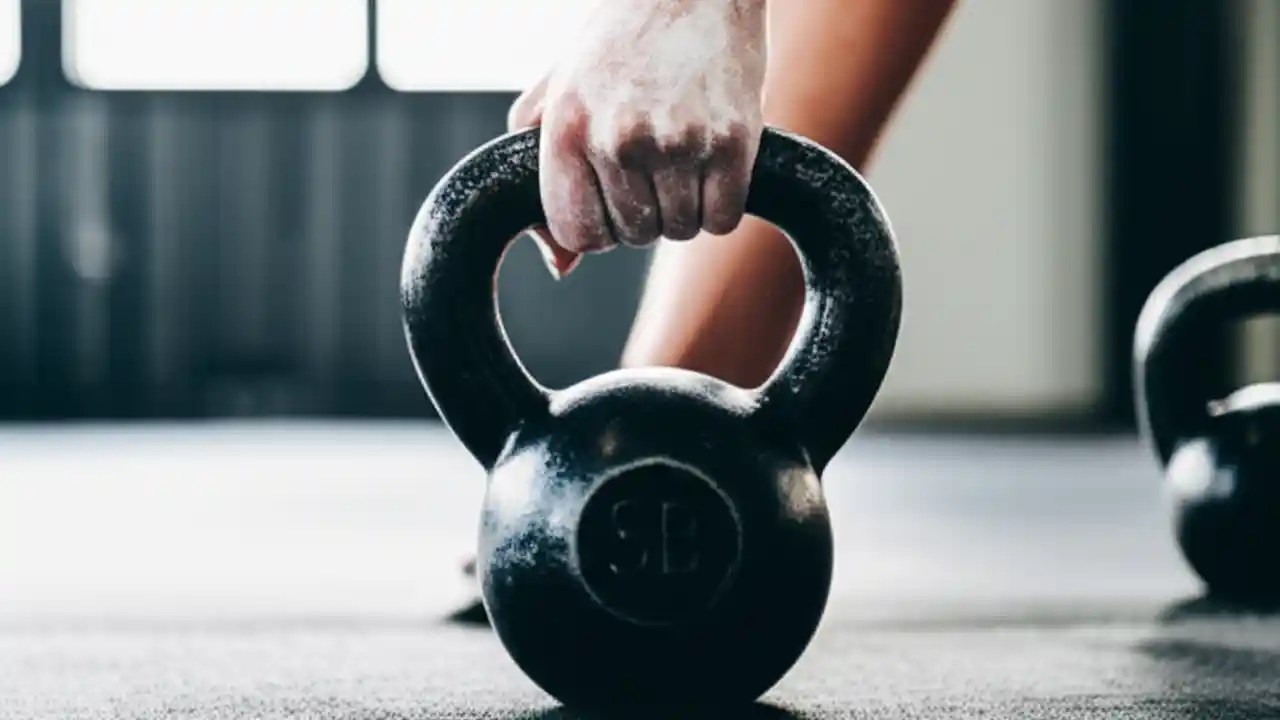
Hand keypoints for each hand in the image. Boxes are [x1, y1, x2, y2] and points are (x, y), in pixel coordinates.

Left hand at [508, 0, 766, 277]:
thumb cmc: (618, 44)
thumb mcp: (559, 94)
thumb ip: (540, 176)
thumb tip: (559, 265)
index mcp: (567, 128)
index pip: (576, 234)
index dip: (597, 226)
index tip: (611, 198)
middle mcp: (618, 138)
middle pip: (633, 236)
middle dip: (644, 212)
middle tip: (654, 165)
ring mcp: (677, 142)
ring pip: (679, 231)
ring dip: (684, 209)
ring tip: (682, 157)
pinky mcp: (732, 142)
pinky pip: (722, 221)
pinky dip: (721, 205)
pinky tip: (712, 163)